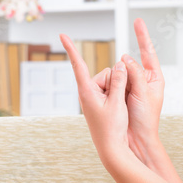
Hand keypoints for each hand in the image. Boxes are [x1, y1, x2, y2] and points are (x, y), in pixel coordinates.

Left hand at [60, 33, 130, 164]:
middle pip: (109, 72)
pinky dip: (119, 95)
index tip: (62, 34)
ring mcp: (94, 96)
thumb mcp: (118, 103)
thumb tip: (120, 64)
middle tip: (116, 105)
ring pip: (114, 80)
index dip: (72, 48)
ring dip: (119, 90)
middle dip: (117, 82)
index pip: (79, 65)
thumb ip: (120, 81)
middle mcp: (88, 91)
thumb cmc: (112, 128)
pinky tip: (118, 109)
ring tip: (117, 110)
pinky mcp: (100, 101)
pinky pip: (114, 88)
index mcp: (87, 91)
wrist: (112, 148)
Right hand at [121, 18, 164, 156]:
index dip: (142, 36)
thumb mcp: (144, 93)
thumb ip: (135, 73)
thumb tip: (125, 57)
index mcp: (154, 78)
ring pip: (118, 73)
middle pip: (129, 64)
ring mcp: (130, 86)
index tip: (137, 20)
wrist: (137, 140)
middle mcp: (142, 80)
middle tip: (130, 94)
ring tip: (125, 102)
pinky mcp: (119, 93)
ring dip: (118, 83)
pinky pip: (112, 82)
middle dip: (125, 73)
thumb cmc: (145, 119)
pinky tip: (115, 98)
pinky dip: (111, 86)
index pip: (148, 52)